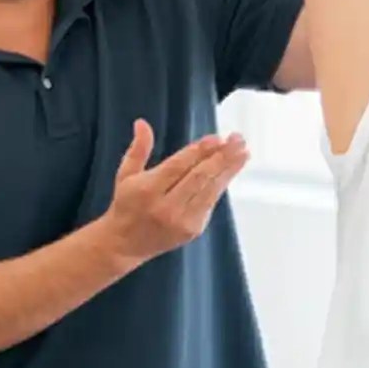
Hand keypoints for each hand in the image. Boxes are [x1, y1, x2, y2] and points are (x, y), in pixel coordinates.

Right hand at [97, 119, 249, 263]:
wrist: (125, 244)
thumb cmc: (127, 204)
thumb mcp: (126, 174)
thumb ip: (138, 149)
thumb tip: (142, 123)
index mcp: (147, 190)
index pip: (178, 167)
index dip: (199, 151)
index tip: (217, 138)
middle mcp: (166, 207)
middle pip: (199, 177)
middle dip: (222, 157)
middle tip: (238, 140)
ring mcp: (181, 220)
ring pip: (210, 190)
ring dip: (229, 170)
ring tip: (243, 152)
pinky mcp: (193, 230)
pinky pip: (211, 202)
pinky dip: (222, 184)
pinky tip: (231, 170)